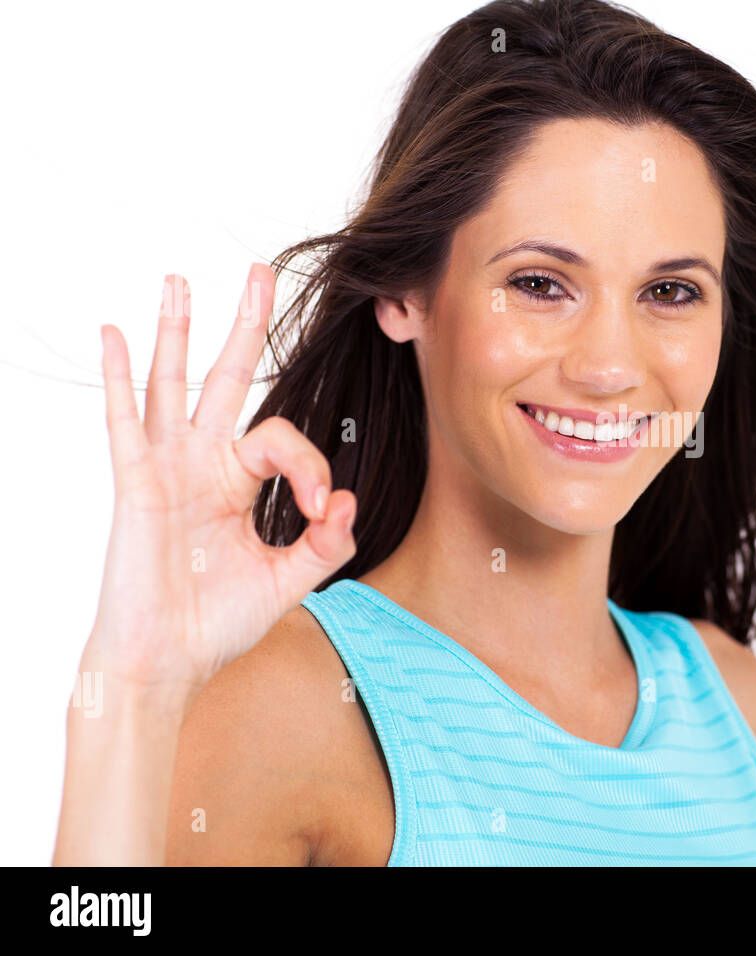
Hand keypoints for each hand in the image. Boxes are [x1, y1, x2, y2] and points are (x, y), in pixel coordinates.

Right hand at [86, 264, 355, 704]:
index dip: (312, 466)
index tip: (325, 507)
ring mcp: (166, 469)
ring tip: (180, 280)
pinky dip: (119, 379)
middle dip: (245, 326)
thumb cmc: (217, 623)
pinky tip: (114, 334)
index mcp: (238, 483)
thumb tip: (350, 501)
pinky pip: (125, 423)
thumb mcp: (288, 581)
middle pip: (227, 379)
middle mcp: (202, 465)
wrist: (167, 663)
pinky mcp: (136, 485)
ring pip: (173, 386)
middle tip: (260, 272)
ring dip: (178, 332)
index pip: (283, 439)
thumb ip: (324, 543)